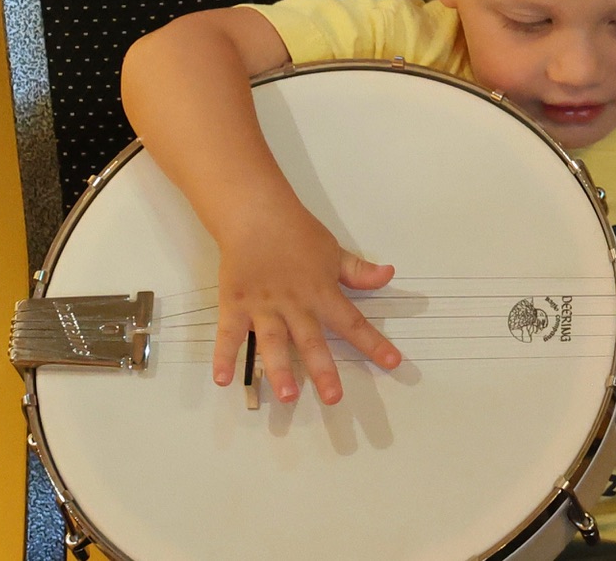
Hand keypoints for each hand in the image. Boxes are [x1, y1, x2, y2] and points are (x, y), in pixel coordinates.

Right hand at [211, 197, 399, 405]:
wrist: (257, 216)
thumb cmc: (297, 233)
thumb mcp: (334, 251)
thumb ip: (358, 271)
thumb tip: (389, 276)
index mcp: (321, 293)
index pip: (353, 322)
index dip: (373, 343)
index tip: (393, 363)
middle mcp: (294, 305)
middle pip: (312, 341)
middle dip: (324, 371)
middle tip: (333, 398)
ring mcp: (263, 308)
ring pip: (273, 343)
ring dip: (279, 370)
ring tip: (287, 396)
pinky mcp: (234, 306)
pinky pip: (228, 335)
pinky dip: (224, 356)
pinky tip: (223, 380)